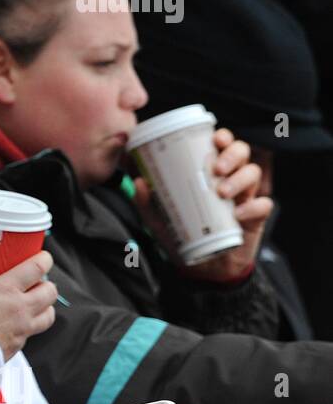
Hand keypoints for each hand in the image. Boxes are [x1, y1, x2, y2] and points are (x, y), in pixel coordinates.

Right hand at [0, 251, 56, 359]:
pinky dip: (28, 328)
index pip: (37, 268)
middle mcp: (20, 309)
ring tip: (35, 304)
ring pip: (49, 316)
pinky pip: (31, 335)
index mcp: (5, 289)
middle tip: (36, 282)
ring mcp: (21, 330)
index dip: (44, 259)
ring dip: (45, 308)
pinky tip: (15, 325)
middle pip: (50, 292)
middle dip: (47, 284)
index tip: (42, 257)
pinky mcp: (17, 347)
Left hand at [132, 127, 272, 282]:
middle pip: (241, 153)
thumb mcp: (159, 219)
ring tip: (222, 192)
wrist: (204, 267)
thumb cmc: (183, 235)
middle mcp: (230, 179)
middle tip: (216, 168)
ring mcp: (245, 197)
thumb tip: (139, 181)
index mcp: (209, 173)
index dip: (223, 137)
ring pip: (253, 173)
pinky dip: (253, 206)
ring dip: (240, 178)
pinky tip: (237, 214)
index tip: (216, 138)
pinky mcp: (256, 217)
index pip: (221, 146)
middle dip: (232, 155)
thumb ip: (147, 202)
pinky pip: (264, 204)